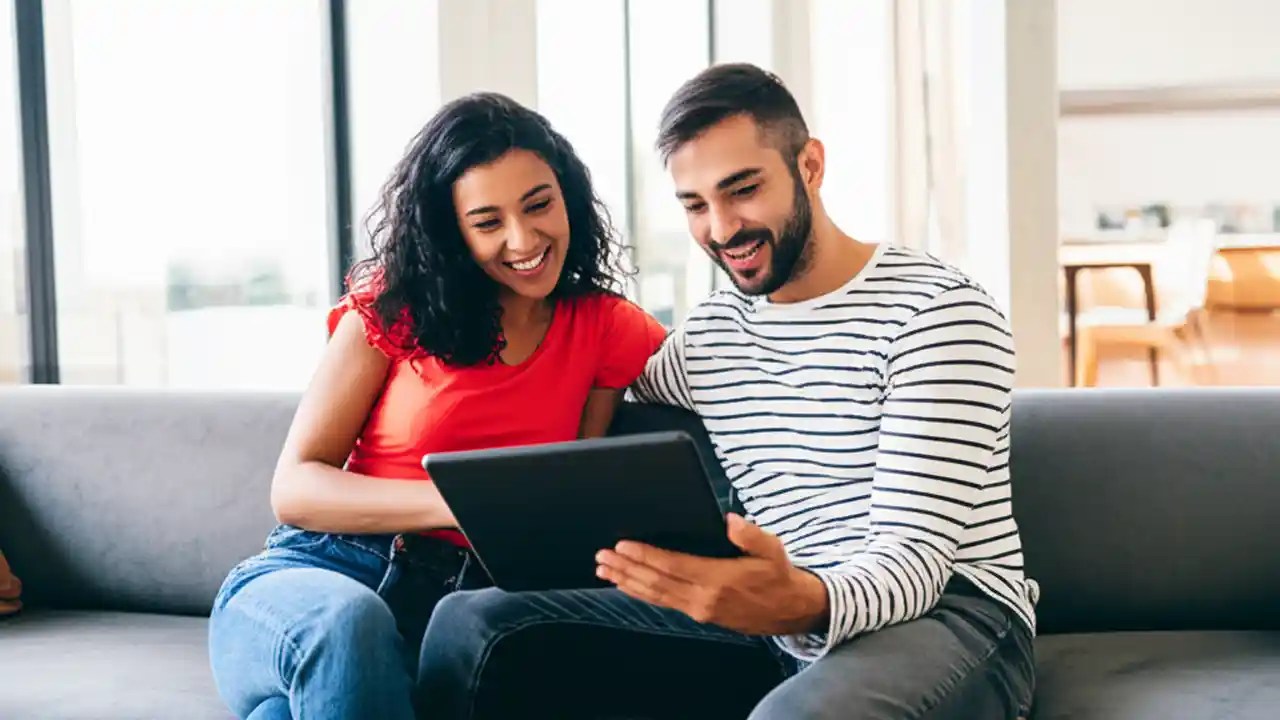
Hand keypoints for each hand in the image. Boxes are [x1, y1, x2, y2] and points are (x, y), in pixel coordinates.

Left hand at [595, 513, 828, 634]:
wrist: (792, 610)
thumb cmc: (779, 575)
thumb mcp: (773, 549)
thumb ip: (750, 534)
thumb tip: (728, 520)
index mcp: (719, 579)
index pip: (673, 566)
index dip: (646, 556)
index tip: (623, 546)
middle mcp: (704, 598)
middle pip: (656, 582)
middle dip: (627, 568)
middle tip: (602, 556)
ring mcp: (700, 610)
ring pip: (656, 595)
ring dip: (628, 581)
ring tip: (604, 570)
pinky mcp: (700, 615)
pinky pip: (664, 602)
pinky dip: (642, 593)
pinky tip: (627, 585)